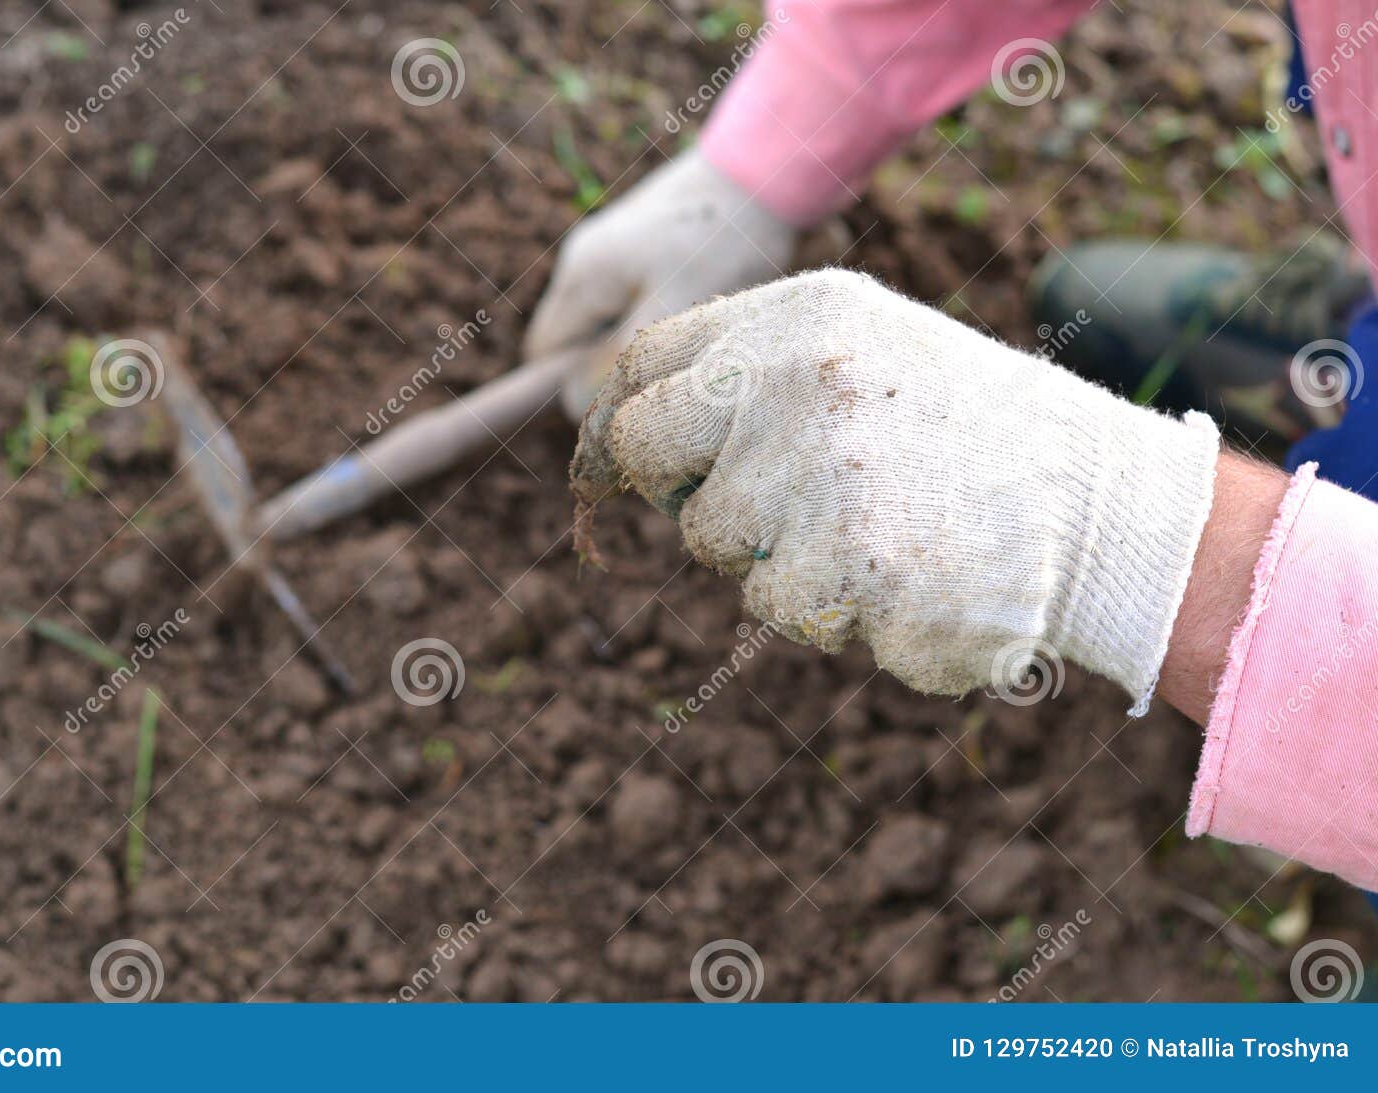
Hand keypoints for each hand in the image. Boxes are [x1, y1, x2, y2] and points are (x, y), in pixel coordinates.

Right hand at [526, 149, 795, 420]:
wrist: (763, 165)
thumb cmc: (721, 242)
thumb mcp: (671, 313)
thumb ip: (619, 362)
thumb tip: (576, 405)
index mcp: (581, 275)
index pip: (544, 354)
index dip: (577, 381)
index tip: (630, 382)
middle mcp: (583, 257)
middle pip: (574, 337)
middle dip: (612, 357)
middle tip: (670, 350)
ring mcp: (609, 245)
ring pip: (607, 318)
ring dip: (641, 333)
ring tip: (691, 316)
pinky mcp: (639, 240)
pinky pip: (632, 295)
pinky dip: (659, 307)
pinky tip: (700, 293)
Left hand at [571, 270, 1220, 711]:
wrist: (1104, 507)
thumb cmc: (967, 433)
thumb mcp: (862, 351)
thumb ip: (750, 373)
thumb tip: (620, 428)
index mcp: (799, 316)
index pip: (643, 362)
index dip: (617, 423)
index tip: (611, 470)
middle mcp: (795, 381)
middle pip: (645, 450)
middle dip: (684, 491)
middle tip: (759, 508)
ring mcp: (819, 476)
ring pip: (713, 542)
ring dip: (773, 552)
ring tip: (876, 529)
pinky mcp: (846, 570)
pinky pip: (776, 605)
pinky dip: (826, 607)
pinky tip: (899, 576)